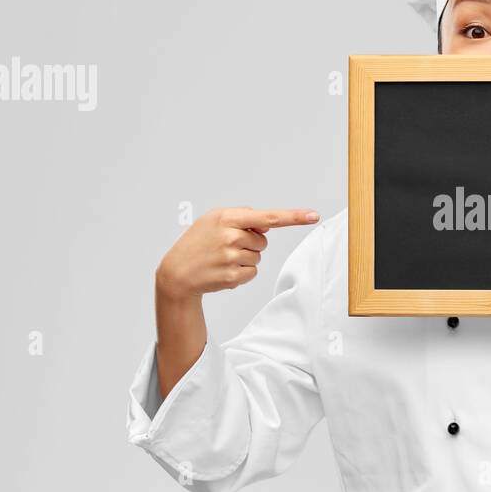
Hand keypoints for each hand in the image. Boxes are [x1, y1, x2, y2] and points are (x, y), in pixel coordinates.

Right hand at [155, 207, 318, 301]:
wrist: (176, 272)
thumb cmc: (197, 243)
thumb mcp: (213, 219)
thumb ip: (242, 216)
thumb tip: (266, 224)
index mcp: (227, 217)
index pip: (268, 217)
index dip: (294, 217)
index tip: (314, 215)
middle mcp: (231, 236)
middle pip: (263, 241)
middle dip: (250, 244)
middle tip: (226, 247)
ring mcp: (231, 257)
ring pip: (258, 258)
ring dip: (244, 259)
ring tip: (221, 259)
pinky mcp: (232, 276)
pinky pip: (252, 273)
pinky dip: (241, 273)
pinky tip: (223, 270)